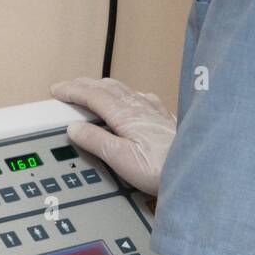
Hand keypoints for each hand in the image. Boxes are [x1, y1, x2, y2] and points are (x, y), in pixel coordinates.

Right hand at [51, 77, 175, 193]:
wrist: (196, 170)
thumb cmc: (162, 168)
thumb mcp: (121, 159)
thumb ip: (97, 141)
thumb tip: (75, 129)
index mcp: (126, 115)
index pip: (93, 95)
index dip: (73, 90)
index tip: (58, 89)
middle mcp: (141, 107)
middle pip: (108, 88)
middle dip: (86, 85)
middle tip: (70, 86)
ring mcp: (155, 111)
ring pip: (125, 90)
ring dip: (105, 87)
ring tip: (94, 88)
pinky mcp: (166, 120)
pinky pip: (143, 98)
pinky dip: (129, 94)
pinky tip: (134, 97)